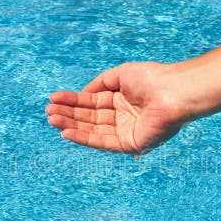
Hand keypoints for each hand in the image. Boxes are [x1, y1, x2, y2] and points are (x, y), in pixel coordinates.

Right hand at [45, 62, 188, 153]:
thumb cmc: (152, 79)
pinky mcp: (130, 144)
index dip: (72, 101)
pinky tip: (67, 132)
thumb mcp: (120, 75)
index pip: (92, 102)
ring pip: (92, 130)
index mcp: (122, 100)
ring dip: (71, 125)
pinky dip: (84, 138)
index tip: (53, 98)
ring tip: (52, 120)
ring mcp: (126, 132)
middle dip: (68, 114)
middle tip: (48, 112)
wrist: (173, 92)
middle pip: (90, 118)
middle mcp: (123, 117)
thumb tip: (83, 94)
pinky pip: (102, 142)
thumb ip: (99, 84)